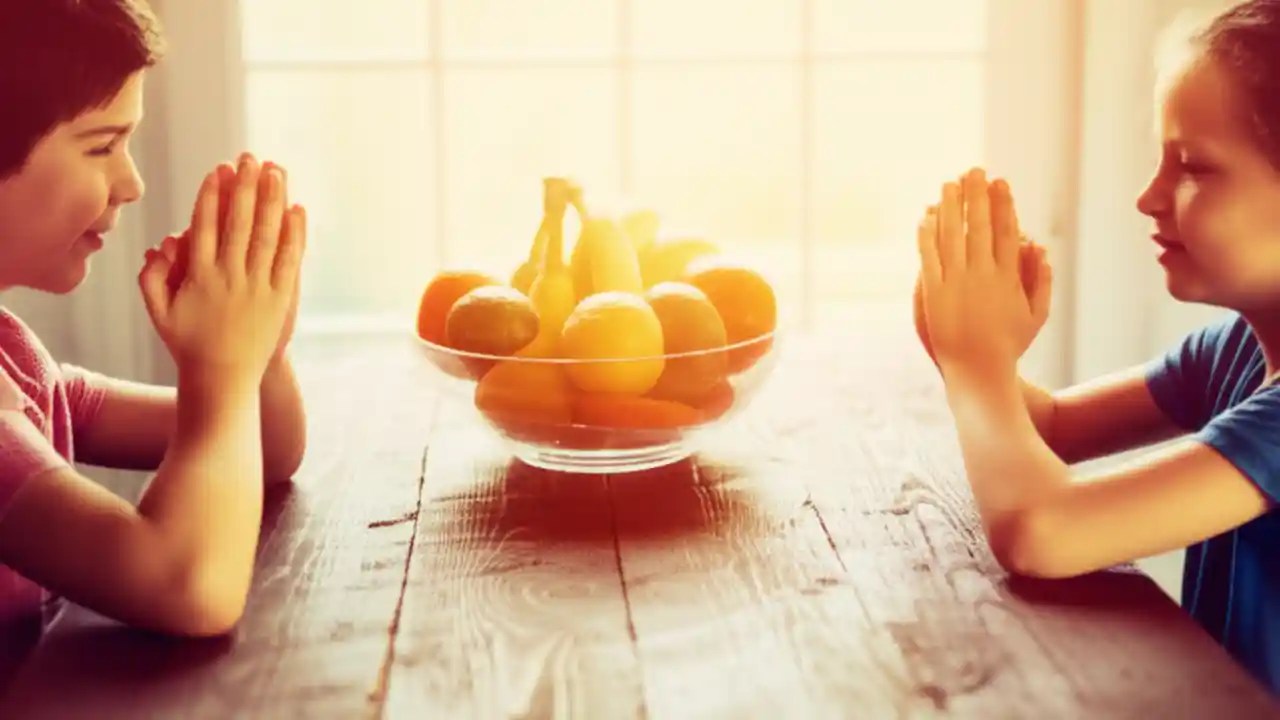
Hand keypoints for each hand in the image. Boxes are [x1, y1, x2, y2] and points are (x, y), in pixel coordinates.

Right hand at [138, 155, 306, 383]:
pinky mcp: (280, 299)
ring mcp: (257, 287)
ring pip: (266, 235)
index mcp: (198, 276)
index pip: (205, 226)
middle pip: (238, 223)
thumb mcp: (159, 312)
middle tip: (250, 157)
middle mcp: (229, 277)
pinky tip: (297, 209)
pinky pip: (288, 260)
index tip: (218, 170)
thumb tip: (161, 243)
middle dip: (244, 187)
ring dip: (271, 201)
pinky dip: (294, 234)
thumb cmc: (188, 344)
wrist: (223, 380)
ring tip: (276, 171)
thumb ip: (152, 277)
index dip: (212, 195)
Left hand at [915, 168, 1051, 378]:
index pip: (1006, 231)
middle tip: (975, 170)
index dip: (1003, 204)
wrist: (978, 373)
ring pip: (952, 236)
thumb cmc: (1009, 346)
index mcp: (1009, 277)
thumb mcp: (1036, 315)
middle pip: (979, 226)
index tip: (1001, 182)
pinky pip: (929, 257)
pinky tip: (926, 216)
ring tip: (949, 184)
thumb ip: (1041, 280)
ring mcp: (956, 283)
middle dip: (977, 196)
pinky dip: (927, 235)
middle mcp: (982, 275)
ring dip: (951, 207)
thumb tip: (1041, 246)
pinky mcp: (933, 294)